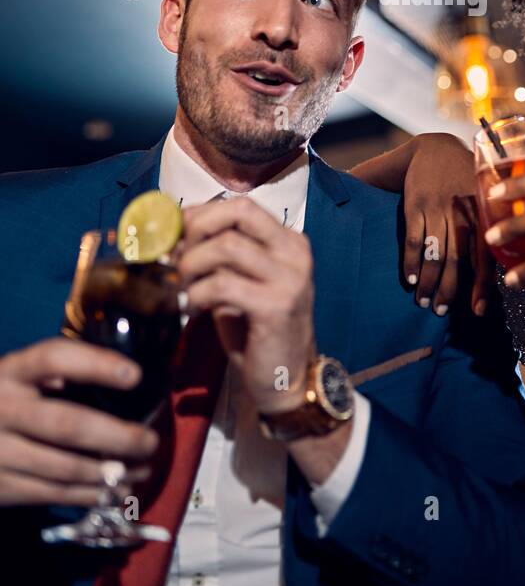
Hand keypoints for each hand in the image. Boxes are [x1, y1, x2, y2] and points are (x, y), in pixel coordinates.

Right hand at [0, 339, 158, 508]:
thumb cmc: (3, 400)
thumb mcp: (18, 378)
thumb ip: (56, 376)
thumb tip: (126, 382)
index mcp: (11, 372)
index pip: (53, 358)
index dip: (96, 365)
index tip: (135, 375)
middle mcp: (2, 410)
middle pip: (67, 425)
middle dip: (117, 437)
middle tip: (150, 441)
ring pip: (64, 468)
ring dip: (111, 474)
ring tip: (142, 469)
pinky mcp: (0, 487)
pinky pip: (52, 494)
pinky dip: (90, 495)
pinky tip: (116, 490)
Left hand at [177, 197, 316, 415]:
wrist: (284, 379)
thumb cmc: (256, 330)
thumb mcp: (237, 283)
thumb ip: (216, 256)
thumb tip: (170, 234)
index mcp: (288, 242)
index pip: (241, 206)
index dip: (201, 214)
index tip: (172, 233)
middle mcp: (294, 253)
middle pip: (239, 212)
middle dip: (197, 228)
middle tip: (176, 256)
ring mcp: (289, 278)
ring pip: (226, 246)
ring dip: (191, 264)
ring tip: (182, 287)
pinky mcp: (276, 306)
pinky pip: (221, 285)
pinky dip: (196, 293)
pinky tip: (191, 308)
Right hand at [402, 133, 494, 315]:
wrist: (436, 147)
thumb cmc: (467, 181)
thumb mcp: (487, 198)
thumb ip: (494, 228)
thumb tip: (509, 269)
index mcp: (484, 213)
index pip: (485, 255)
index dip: (481, 286)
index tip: (476, 311)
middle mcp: (462, 212)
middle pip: (456, 260)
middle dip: (448, 290)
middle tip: (441, 312)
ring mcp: (438, 207)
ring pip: (433, 253)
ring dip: (428, 282)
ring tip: (423, 302)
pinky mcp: (416, 203)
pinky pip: (413, 239)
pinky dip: (411, 262)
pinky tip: (411, 279)